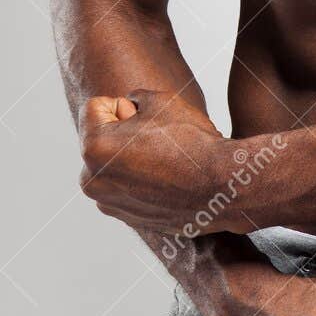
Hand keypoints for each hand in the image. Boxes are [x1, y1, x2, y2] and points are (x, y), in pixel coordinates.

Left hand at [79, 89, 227, 237]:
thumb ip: (134, 98)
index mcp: (94, 148)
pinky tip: (167, 178)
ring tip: (163, 159)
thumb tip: (128, 106)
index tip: (146, 119)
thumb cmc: (191, 140)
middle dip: (121, 132)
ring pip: (112, 164)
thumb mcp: (160, 100)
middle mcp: (93, 180)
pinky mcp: (127, 217)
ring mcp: (109, 203)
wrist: (222, 186)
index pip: (95, 108)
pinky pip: (125, 186)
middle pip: (100, 138)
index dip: (124, 105)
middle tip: (156, 138)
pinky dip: (139, 179)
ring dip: (129, 157)